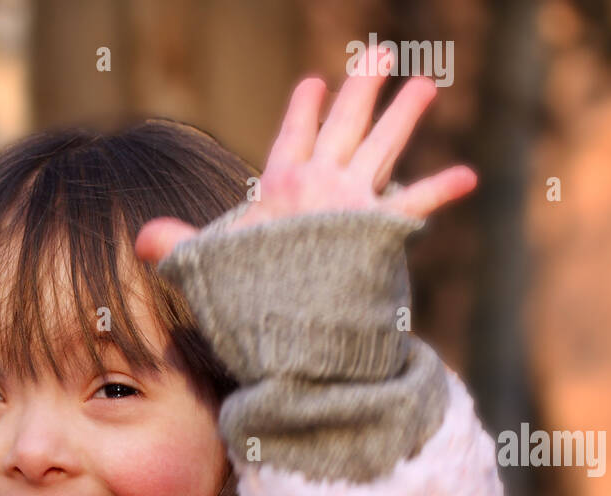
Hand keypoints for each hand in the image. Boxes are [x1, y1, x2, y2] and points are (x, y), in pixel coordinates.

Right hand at [135, 46, 477, 264]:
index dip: (303, 110)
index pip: (291, 137)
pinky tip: (468, 175)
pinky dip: (442, 189)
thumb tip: (142, 239)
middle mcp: (318, 184)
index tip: (314, 84)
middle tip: (378, 54)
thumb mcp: (205, 266)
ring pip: (385, 145)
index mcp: (277, 186)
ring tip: (425, 85)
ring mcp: (353, 203)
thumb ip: (179, 245)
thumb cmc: (243, 298)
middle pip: (344, 124)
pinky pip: (417, 203)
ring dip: (405, 113)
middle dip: (362, 86)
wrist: (289, 325)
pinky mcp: (382, 230)